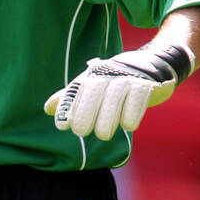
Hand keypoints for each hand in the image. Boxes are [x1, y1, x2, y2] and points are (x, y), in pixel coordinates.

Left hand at [44, 42, 195, 140]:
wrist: (152, 64)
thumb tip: (47, 109)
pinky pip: (138, 97)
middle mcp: (108, 76)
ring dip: (108, 117)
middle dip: (86, 113)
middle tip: (83, 132)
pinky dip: (132, 113)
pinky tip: (128, 126)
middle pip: (94, 91)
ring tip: (104, 135)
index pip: (77, 90)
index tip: (62, 126)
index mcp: (92, 76)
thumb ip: (70, 98)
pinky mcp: (146, 84)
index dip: (68, 107)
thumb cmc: (115, 80)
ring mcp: (127, 79)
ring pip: (115, 96)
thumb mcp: (91, 86)